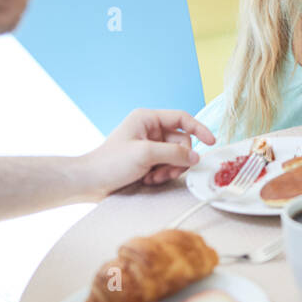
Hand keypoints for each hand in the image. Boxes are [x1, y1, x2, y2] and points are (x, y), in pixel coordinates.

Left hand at [80, 108, 215, 199]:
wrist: (90, 182)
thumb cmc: (110, 163)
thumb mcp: (145, 154)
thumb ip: (174, 154)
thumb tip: (196, 157)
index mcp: (148, 118)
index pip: (182, 119)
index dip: (199, 129)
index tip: (211, 141)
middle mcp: (150, 130)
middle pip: (182, 142)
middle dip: (176, 159)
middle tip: (165, 172)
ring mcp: (149, 146)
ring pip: (176, 156)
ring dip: (169, 170)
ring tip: (153, 178)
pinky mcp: (148, 160)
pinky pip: (167, 165)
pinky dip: (162, 175)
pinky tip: (148, 179)